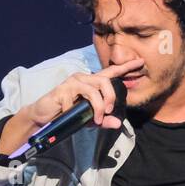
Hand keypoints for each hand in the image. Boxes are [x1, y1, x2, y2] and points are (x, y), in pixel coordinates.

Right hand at [23, 56, 144, 130]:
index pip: (111, 72)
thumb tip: (117, 123)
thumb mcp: (88, 119)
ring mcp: (72, 82)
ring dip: (98, 106)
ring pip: (94, 90)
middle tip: (108, 112)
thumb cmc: (67, 114)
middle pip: (105, 81)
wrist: (44, 116)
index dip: (126, 66)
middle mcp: (83, 78)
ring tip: (96, 119)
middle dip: (111, 98)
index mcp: (91, 82)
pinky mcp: (62, 90)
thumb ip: (103, 120)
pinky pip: (77, 100)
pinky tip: (73, 115)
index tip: (140, 62)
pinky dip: (78, 112)